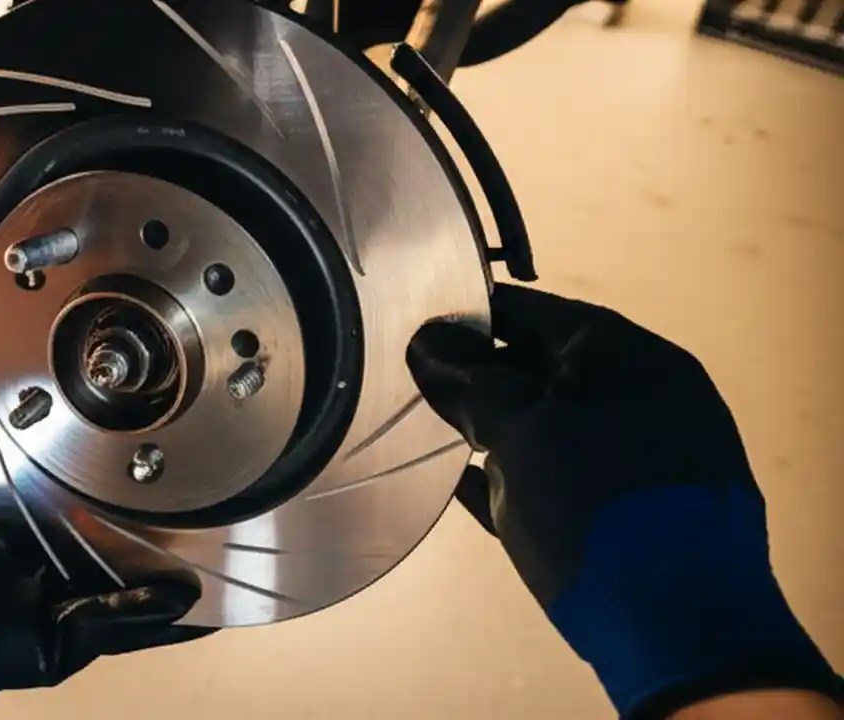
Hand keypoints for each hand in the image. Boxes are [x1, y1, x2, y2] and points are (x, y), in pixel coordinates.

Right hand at [407, 285, 839, 717]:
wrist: (678, 629)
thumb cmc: (595, 507)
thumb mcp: (523, 433)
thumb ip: (471, 384)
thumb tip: (428, 341)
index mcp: (632, 359)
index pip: (536, 314)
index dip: (471, 317)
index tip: (412, 328)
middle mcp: (644, 400)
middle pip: (542, 370)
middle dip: (477, 378)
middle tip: (412, 386)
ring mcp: (640, 461)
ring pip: (547, 427)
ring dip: (491, 430)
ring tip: (428, 432)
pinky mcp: (626, 516)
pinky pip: (556, 478)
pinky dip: (511, 475)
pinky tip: (459, 484)